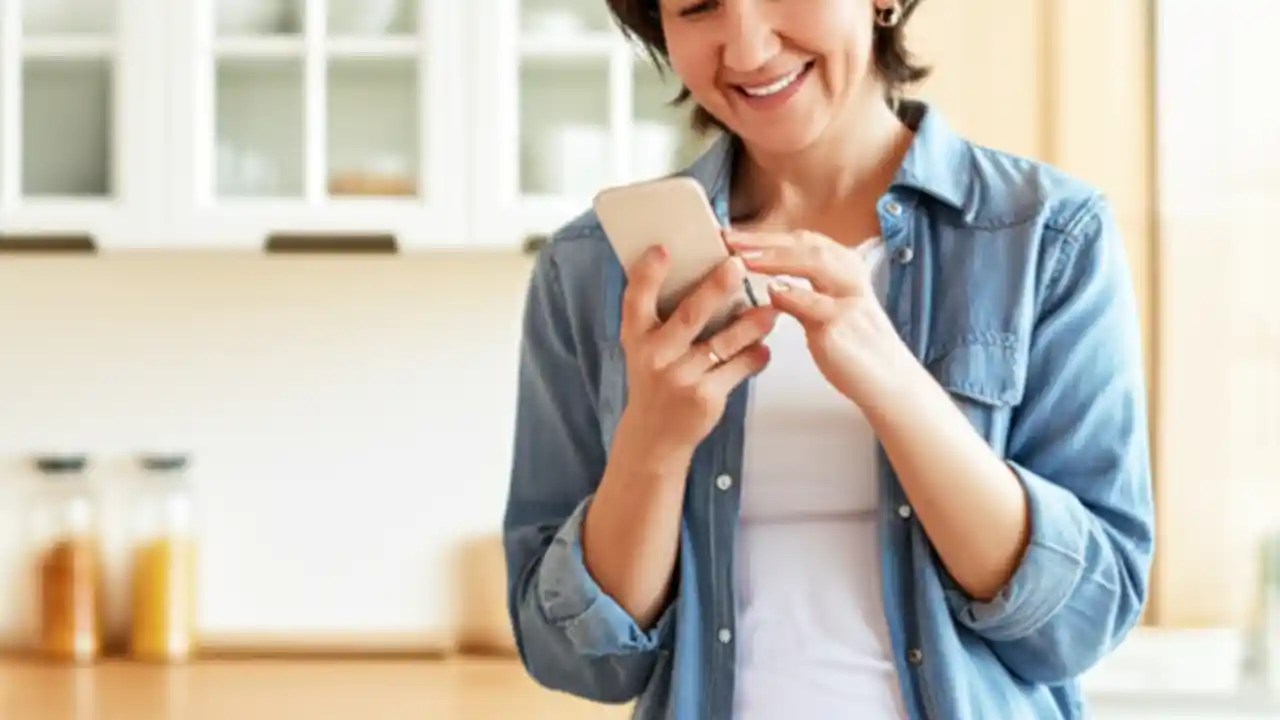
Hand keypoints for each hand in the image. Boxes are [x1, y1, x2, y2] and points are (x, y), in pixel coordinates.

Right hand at [616, 245, 779, 462]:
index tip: (663, 249)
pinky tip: (765, 349)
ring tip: (770, 310)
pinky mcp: (705, 397)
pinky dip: (755, 357)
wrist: (656, 435)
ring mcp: (680, 378)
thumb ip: (664, 318)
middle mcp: (655, 356)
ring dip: (750, 324)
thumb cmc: (656, 380)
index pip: (636, 300)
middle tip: (737, 265)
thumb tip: (703, 271)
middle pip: (689, 316)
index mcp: (637, 337)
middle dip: (715, 288)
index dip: (647, 274)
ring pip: (723, 343)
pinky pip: (738, 369)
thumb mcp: (646, 349)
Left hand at [725, 228, 915, 412]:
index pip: (803, 241)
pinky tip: (771, 290)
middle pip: (806, 246)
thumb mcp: (826, 312)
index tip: (734, 234)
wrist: (888, 382)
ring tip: (742, 257)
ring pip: (814, 264)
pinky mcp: (843, 328)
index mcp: (846, 268)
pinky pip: (817, 306)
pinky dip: (794, 295)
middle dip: (765, 240)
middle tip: (729, 239)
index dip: (767, 235)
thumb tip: (768, 281)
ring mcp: (849, 300)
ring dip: (775, 258)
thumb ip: (802, 293)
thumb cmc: (854, 348)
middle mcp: (850, 277)